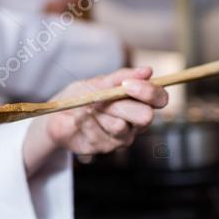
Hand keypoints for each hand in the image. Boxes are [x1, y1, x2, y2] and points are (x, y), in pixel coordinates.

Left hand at [25, 67, 167, 170]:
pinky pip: (98, 133)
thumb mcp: (100, 81)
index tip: (128, 85)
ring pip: (119, 126)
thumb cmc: (83, 95)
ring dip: (99, 113)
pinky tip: (79, 118)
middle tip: (101, 99)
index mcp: (141, 102)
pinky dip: (84, 121)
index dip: (149, 92)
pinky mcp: (106, 148)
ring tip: (87, 107)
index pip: (160, 99)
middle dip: (120, 105)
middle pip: (145, 116)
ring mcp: (123, 137)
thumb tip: (147, 70)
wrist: (58, 115)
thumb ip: (123, 77)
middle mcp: (137, 123)